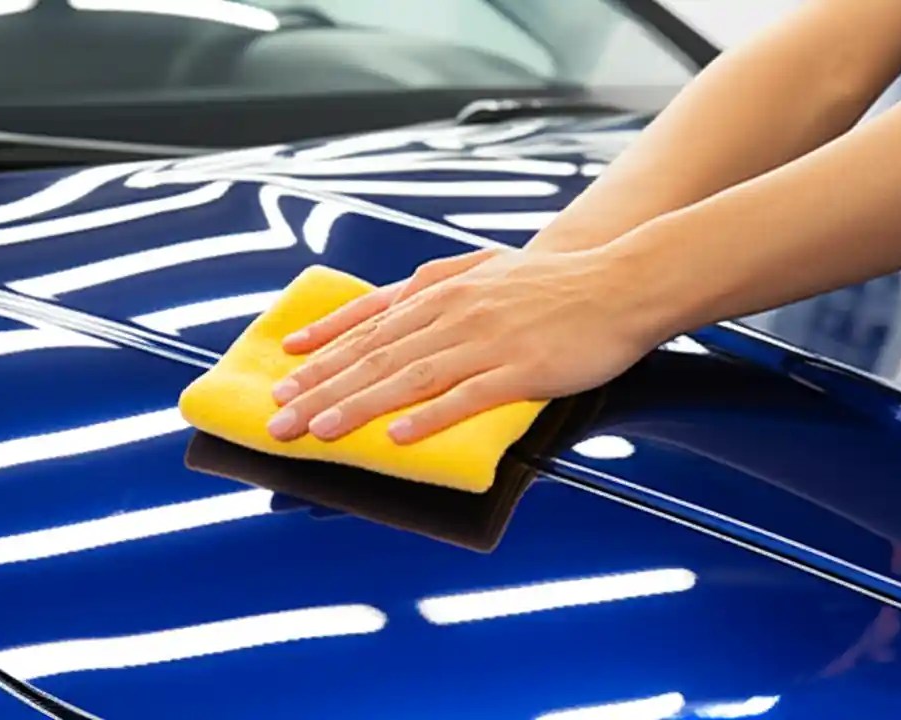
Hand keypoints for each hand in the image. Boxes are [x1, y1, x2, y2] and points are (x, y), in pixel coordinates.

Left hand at [267, 247, 657, 443]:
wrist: (620, 282)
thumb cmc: (552, 283)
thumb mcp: (487, 269)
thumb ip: (439, 286)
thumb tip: (396, 305)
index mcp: (443, 290)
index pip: (369, 323)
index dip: (323, 349)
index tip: (284, 371)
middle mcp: (455, 312)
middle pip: (376, 354)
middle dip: (322, 387)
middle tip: (279, 418)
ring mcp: (487, 341)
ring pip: (408, 376)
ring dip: (358, 406)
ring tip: (319, 430)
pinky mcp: (520, 369)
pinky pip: (466, 397)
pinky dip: (428, 417)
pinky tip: (396, 436)